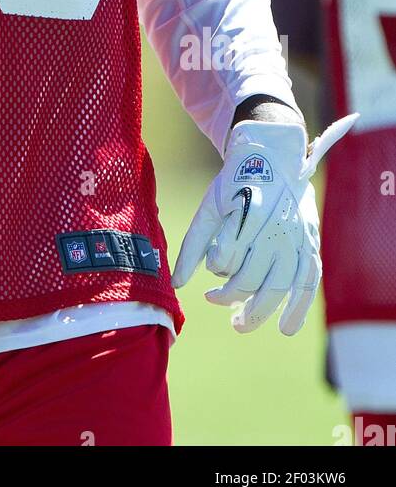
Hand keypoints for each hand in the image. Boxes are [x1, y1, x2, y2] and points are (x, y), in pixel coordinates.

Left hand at [171, 114, 356, 334]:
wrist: (272, 157)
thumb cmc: (234, 184)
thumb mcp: (209, 208)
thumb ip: (192, 245)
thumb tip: (176, 284)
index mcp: (247, 216)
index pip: (227, 260)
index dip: (216, 269)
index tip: (210, 273)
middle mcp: (275, 230)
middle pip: (251, 280)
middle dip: (230, 298)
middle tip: (214, 301)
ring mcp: (296, 239)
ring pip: (278, 287)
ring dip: (258, 311)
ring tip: (238, 323)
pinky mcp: (310, 244)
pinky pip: (309, 283)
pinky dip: (298, 308)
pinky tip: (285, 328)